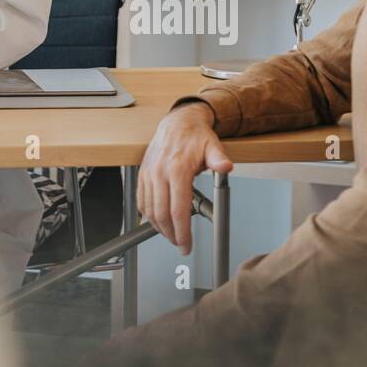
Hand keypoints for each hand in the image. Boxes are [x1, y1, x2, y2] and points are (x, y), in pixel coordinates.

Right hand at [137, 102, 232, 254]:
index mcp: (177, 169)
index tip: (186, 244)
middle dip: (170, 234)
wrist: (178, 122)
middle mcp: (160, 173)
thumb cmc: (195, 136)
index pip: (178, 210)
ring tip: (170, 235)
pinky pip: (141, 200)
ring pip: (149, 210)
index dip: (182, 232)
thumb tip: (226, 167)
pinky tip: (156, 221)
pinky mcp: (143, 174)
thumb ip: (219, 159)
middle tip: (179, 243)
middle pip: (162, 214)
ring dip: (158, 227)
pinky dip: (147, 215)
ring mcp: (149, 174)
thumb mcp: (212, 146)